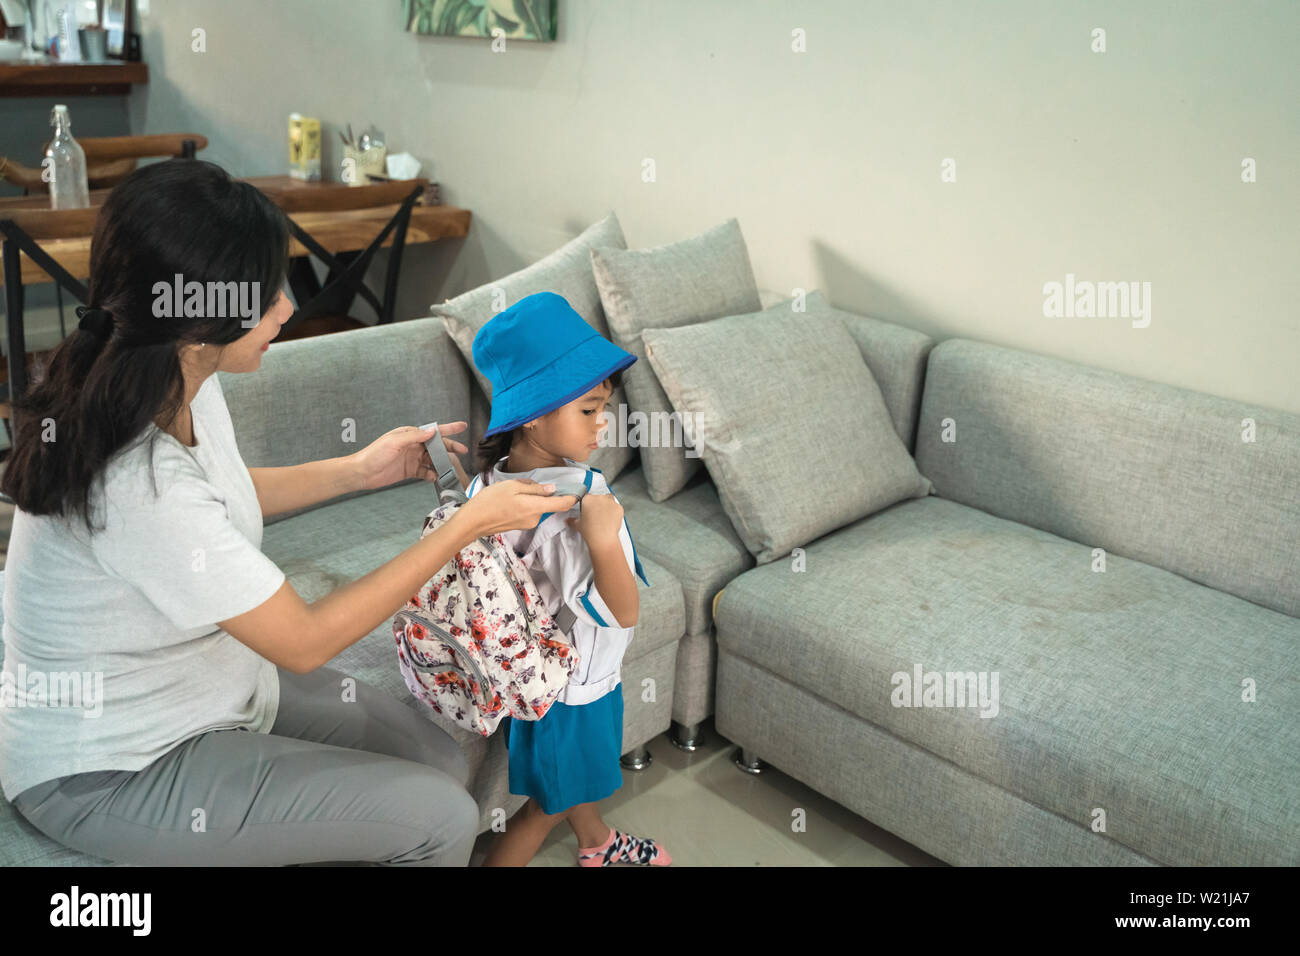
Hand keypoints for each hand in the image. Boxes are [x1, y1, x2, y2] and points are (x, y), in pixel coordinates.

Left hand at [351, 422, 468, 491]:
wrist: (362, 473)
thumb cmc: (374, 454)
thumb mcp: (395, 442)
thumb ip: (415, 436)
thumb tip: (432, 431)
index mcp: (410, 435)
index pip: (433, 430)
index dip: (449, 428)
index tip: (462, 426)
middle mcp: (413, 445)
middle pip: (436, 446)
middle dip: (450, 448)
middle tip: (463, 450)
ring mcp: (412, 458)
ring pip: (433, 459)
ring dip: (442, 463)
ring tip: (450, 468)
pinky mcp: (410, 471)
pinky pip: (426, 472)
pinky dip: (432, 474)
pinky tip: (434, 477)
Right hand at [461, 479, 577, 536]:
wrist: (473, 522)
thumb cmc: (490, 501)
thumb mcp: (512, 487)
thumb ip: (533, 488)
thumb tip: (551, 489)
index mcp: (535, 508)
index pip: (561, 505)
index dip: (572, 498)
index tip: (579, 490)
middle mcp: (535, 519)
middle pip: (548, 504)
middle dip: (543, 493)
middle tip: (525, 483)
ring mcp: (527, 524)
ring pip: (538, 507)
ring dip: (532, 498)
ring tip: (512, 491)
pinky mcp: (520, 526)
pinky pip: (529, 512)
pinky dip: (525, 504)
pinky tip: (510, 499)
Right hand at [565, 492, 622, 544]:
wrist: (603, 538)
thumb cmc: (590, 531)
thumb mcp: (577, 525)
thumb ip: (572, 521)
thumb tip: (568, 521)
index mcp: (588, 499)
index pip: (587, 496)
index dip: (587, 503)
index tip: (588, 509)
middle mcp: (599, 498)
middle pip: (599, 497)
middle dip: (598, 504)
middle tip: (596, 514)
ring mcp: (610, 502)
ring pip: (609, 499)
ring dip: (607, 504)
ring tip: (604, 515)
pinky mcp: (619, 508)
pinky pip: (617, 507)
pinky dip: (615, 511)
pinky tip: (611, 519)